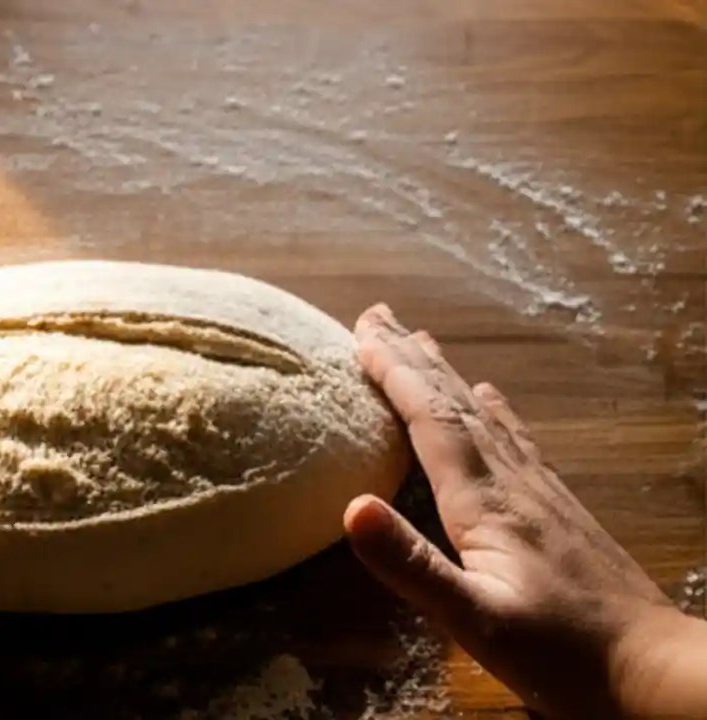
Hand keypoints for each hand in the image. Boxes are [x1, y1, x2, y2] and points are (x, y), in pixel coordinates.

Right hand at [344, 304, 706, 718]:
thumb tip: (351, 507)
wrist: (654, 672)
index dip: (395, 374)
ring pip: (483, 415)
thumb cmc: (561, 654)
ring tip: (419, 338)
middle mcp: (513, 483)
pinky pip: (514, 438)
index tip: (360, 334)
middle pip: (455, 404)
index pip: (433, 421)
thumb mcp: (475, 621)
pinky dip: (491, 409)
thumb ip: (413, 565)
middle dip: (411, 357)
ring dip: (445, 374)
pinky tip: (489, 398)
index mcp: (485, 503)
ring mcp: (540, 493)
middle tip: (374, 314)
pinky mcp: (557, 509)